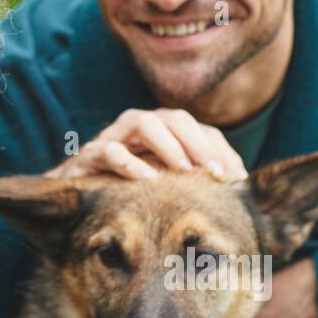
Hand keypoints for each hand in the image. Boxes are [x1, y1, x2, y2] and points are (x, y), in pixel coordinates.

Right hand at [44, 108, 248, 180]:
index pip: (199, 129)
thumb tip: (240, 187)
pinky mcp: (90, 156)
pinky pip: (110, 151)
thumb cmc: (131, 195)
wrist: (77, 200)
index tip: (234, 177)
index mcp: (164, 132)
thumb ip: (197, 182)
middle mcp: (139, 126)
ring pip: (143, 122)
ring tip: (184, 170)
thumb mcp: (169, 188)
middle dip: (199, 144)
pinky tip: (148, 181)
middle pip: (175, 118)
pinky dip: (130, 163)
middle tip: (214, 173)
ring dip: (168, 145)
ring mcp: (113, 136)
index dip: (219, 149)